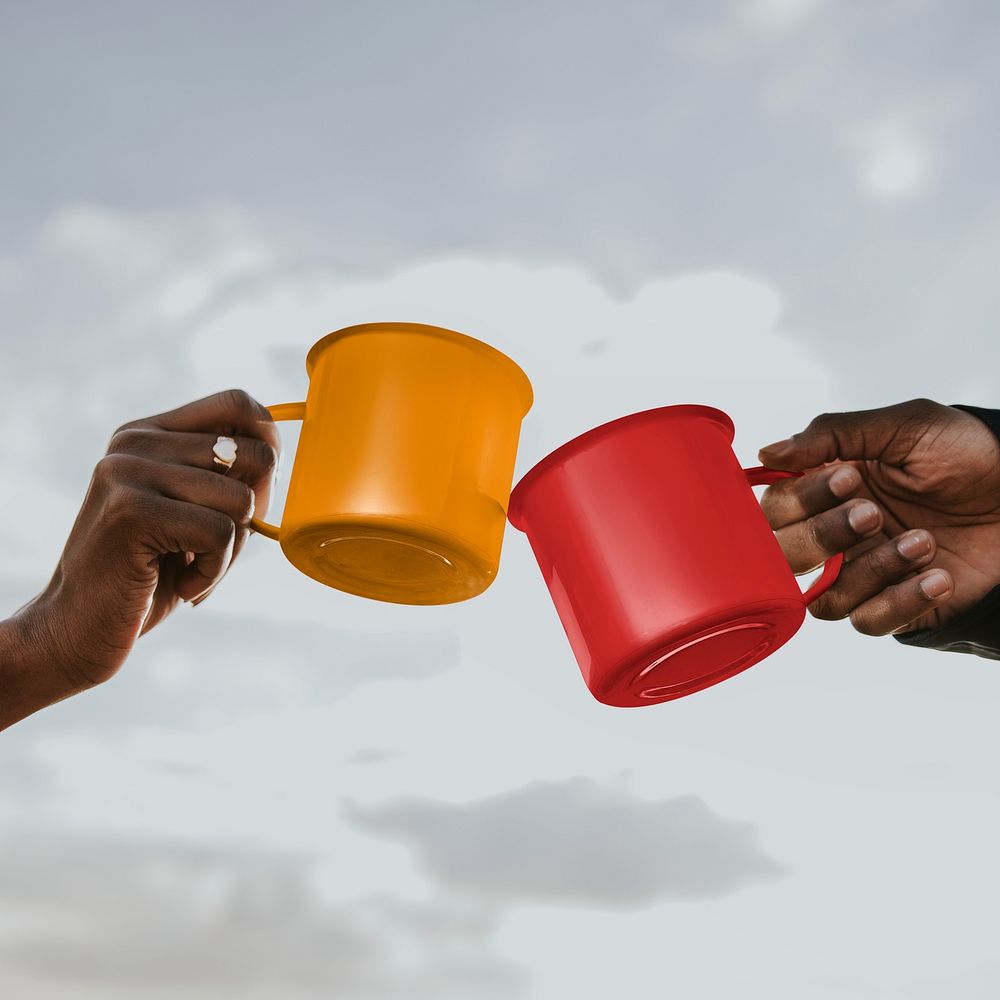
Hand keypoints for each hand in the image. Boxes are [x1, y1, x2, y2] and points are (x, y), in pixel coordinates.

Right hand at [26, 389, 279, 691]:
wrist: (78, 630)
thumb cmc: (149, 575)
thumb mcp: (191, 514)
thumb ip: (226, 479)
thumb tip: (277, 455)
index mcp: (149, 433)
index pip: (237, 403)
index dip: (268, 443)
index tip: (258, 489)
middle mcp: (135, 442)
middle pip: (254, 453)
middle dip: (257, 511)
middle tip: (218, 546)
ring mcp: (128, 472)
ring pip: (242, 500)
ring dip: (231, 551)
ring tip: (193, 569)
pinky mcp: (131, 511)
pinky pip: (220, 533)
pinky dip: (214, 572)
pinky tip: (181, 585)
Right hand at [758, 398, 999, 635]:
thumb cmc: (966, 453)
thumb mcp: (902, 426)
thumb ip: (832, 435)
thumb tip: (766, 453)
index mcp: (826, 491)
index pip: (775, 509)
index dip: (802, 499)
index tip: (849, 478)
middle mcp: (836, 536)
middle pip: (786, 558)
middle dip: (824, 536)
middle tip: (874, 513)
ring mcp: (864, 573)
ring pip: (826, 598)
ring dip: (873, 569)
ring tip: (924, 542)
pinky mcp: (898, 606)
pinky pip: (869, 623)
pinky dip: (901, 602)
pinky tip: (939, 576)